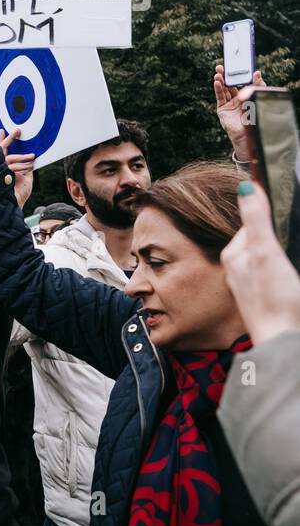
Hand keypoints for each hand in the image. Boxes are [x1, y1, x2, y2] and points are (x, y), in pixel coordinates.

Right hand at [0, 127, 35, 209]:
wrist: (14, 206)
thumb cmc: (18, 194)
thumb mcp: (26, 179)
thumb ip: (27, 170)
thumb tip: (31, 161)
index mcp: (2, 167)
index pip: (1, 151)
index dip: (3, 140)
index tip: (2, 130)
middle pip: (1, 150)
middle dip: (9, 139)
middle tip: (17, 130)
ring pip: (8, 158)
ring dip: (22, 156)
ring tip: (32, 156)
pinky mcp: (1, 177)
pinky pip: (11, 167)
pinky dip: (22, 166)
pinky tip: (30, 166)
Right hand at [214, 64, 263, 158]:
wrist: (248, 132)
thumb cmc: (255, 116)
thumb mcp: (258, 98)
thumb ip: (258, 85)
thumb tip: (257, 73)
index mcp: (247, 95)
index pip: (242, 82)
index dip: (238, 74)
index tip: (236, 65)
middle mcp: (237, 98)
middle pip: (230, 84)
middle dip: (226, 75)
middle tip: (222, 65)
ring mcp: (229, 103)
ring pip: (224, 89)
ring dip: (220, 80)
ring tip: (218, 72)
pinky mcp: (222, 109)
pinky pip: (220, 97)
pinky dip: (218, 89)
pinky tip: (217, 82)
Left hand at [221, 181, 299, 344]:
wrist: (281, 340)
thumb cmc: (274, 299)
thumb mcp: (266, 253)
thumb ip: (256, 220)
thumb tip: (246, 186)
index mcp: (234, 254)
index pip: (252, 223)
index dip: (271, 218)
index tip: (286, 217)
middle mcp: (237, 268)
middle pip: (261, 241)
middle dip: (277, 238)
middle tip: (289, 248)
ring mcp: (251, 285)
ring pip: (267, 259)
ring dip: (282, 257)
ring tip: (290, 267)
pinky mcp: (264, 299)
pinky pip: (273, 277)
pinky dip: (284, 273)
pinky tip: (291, 281)